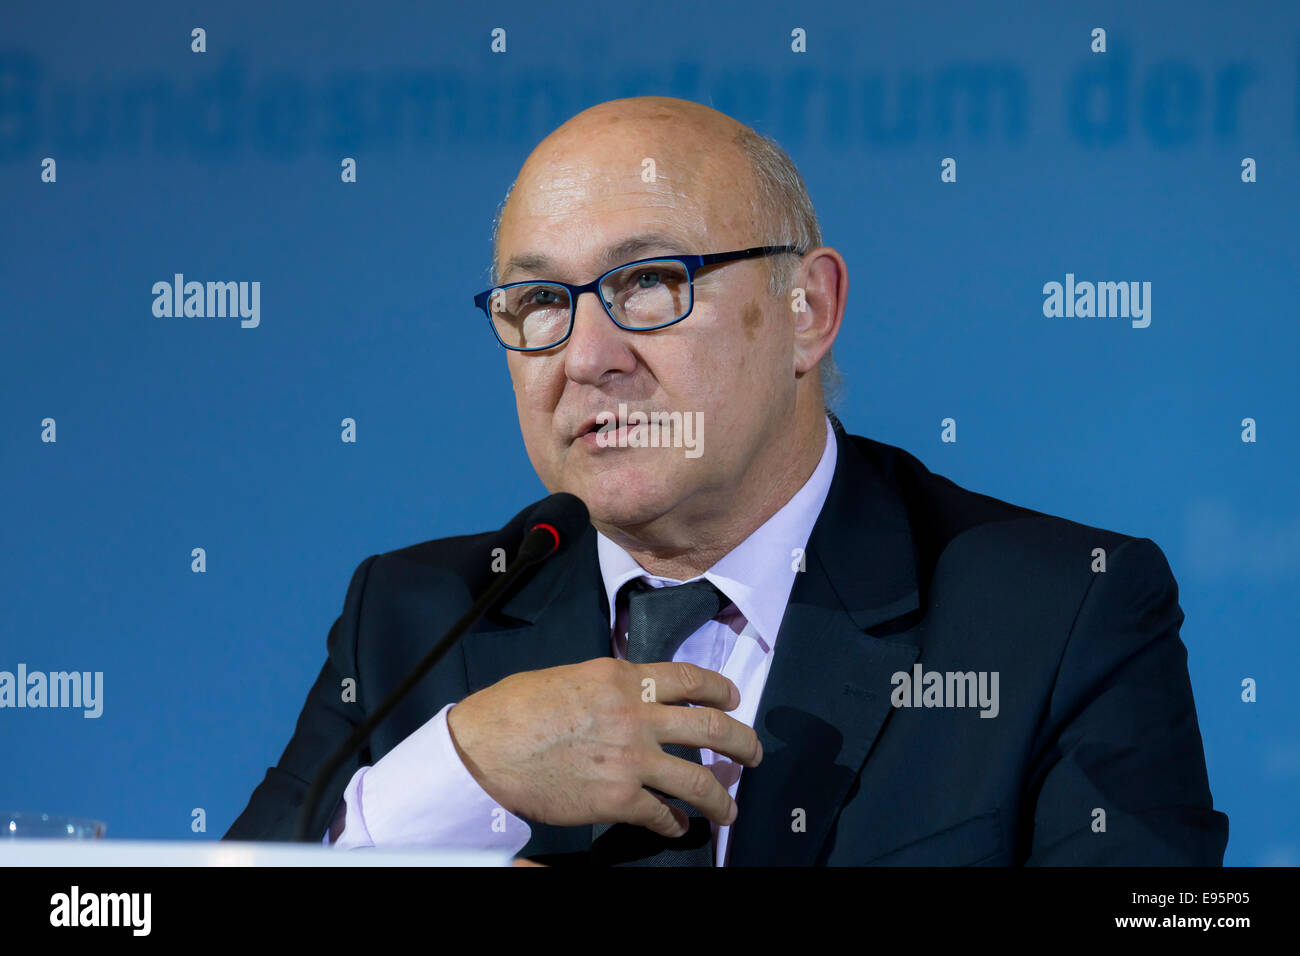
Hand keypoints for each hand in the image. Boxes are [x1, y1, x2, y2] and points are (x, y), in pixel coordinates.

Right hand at [446, 657, 761, 837]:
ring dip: (721, 798)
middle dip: (742, 742)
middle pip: (711, 727)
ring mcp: (632, 759)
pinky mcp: (619, 799)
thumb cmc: (516, 710)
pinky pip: (663, 814)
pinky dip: (675, 824)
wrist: (485, 750)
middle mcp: (636, 715)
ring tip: (729, 808)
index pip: (689, 679)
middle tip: (753, 753)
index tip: (733, 698)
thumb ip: (611, 686)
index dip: (720, 689)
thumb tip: (634, 696)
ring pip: (699, 779)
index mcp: (623, 678)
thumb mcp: (572, 677)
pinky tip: (677, 827)